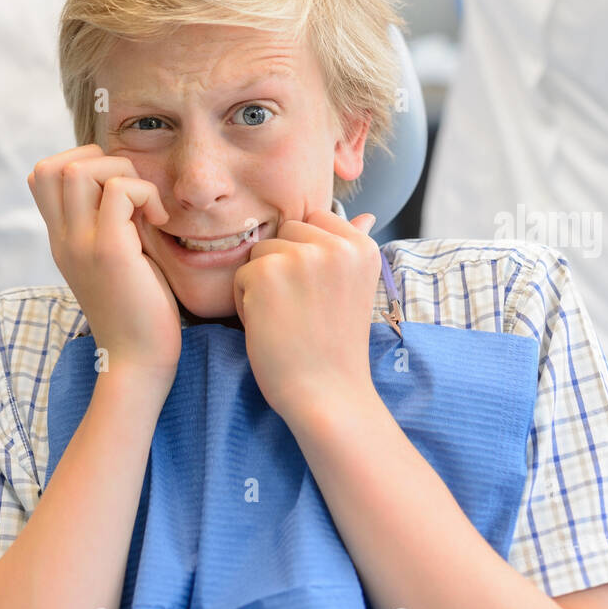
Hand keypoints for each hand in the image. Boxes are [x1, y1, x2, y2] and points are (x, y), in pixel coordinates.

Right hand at [28, 146, 181, 390]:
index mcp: (61, 239)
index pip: (41, 174)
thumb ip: (110, 220)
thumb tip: (127, 182)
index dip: (80, 162)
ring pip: (80, 169)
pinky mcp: (109, 251)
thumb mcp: (114, 255)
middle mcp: (63, 239)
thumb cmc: (138, 309)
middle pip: (52, 165)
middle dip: (100, 159)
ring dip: (123, 172)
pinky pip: (119, 190)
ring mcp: (81, 244)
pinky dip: (145, 193)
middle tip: (131, 192)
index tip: (115, 189)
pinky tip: (159, 221)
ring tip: (145, 206)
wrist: (138, 360)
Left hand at [232, 208, 379, 424]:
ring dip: (263, 284)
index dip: (306, 255)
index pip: (314, 219)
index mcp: (361, 246)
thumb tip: (366, 213)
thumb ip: (353, 247)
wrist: (327, 394)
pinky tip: (271, 327)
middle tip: (302, 309)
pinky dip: (246, 303)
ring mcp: (301, 257)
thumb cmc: (336, 346)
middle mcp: (336, 245)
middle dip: (283, 266)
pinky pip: (241, 275)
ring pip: (261, 252)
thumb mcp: (355, 288)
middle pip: (285, 232)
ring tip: (287, 318)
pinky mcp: (267, 273)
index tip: (319, 294)